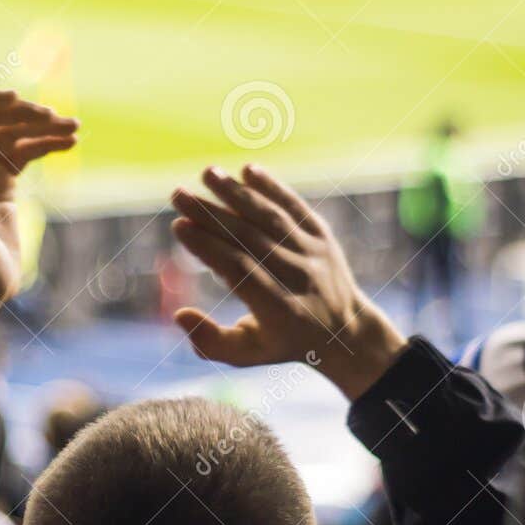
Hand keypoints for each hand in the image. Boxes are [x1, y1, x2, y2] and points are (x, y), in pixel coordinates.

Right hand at [170, 163, 406, 399]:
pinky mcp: (322, 235)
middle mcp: (299, 279)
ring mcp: (314, 254)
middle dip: (211, 214)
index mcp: (278, 311)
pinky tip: (247, 170)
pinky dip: (273, 187)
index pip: (238, 271)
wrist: (346, 331)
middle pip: (249, 239)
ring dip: (238, 193)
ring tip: (207, 173)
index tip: (179, 226)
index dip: (208, 248)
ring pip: (271, 218)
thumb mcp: (247, 354)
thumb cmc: (284, 342)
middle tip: (177, 194)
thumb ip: (210, 341)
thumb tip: (178, 315)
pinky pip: (294, 207)